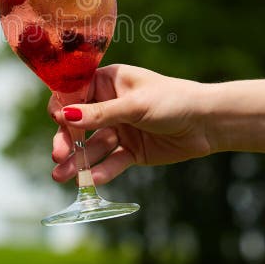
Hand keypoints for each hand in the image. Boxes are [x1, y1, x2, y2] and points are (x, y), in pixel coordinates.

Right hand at [49, 64, 210, 184]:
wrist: (208, 123)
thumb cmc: (173, 100)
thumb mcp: (135, 105)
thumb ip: (100, 114)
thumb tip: (65, 116)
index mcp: (108, 83)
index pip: (75, 92)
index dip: (62, 106)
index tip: (56, 119)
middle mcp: (109, 105)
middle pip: (79, 124)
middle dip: (67, 140)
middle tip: (58, 156)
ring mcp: (119, 129)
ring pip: (92, 147)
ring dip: (78, 161)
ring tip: (61, 176)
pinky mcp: (131, 151)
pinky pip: (112, 162)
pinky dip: (102, 171)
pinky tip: (92, 180)